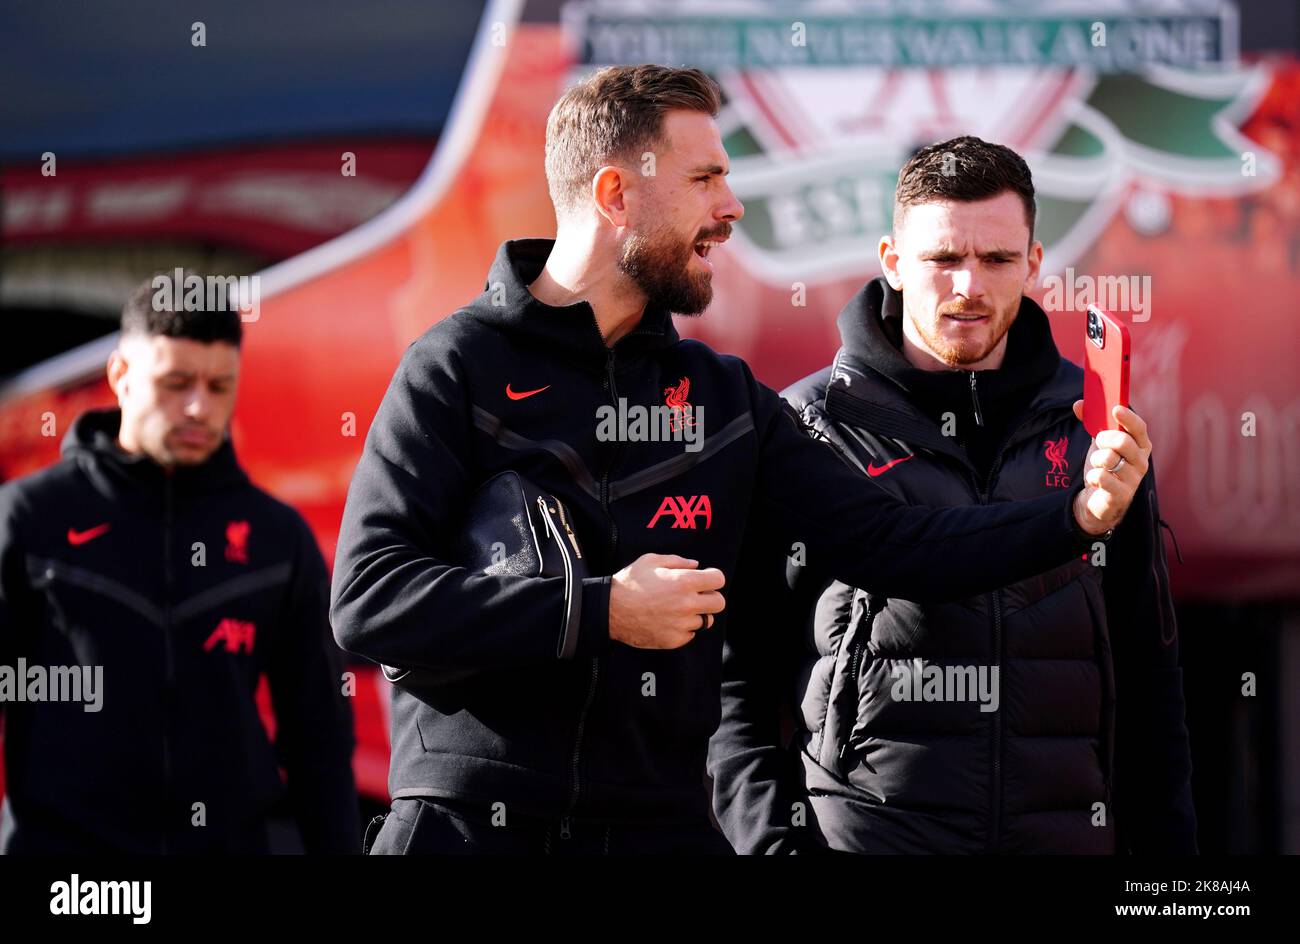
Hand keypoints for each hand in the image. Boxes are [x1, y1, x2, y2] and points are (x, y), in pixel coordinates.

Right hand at [609, 554, 725, 648]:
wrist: (610, 611)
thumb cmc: (630, 583)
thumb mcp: (651, 560)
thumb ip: (677, 561)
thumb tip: (696, 565)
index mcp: (685, 582)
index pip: (718, 580)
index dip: (712, 578)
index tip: (704, 580)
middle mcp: (687, 604)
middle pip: (719, 603)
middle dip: (710, 597)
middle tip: (695, 596)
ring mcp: (681, 624)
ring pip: (705, 620)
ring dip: (696, 614)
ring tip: (677, 609)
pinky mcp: (674, 640)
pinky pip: (690, 634)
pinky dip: (683, 628)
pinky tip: (668, 620)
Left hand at [1071, 401, 1151, 535]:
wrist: (1096, 500)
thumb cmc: (1103, 467)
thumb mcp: (1099, 444)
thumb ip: (1093, 423)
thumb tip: (1079, 404)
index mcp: (1140, 446)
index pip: (1139, 428)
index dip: (1128, 417)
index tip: (1115, 409)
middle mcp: (1141, 461)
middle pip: (1123, 441)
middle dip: (1104, 439)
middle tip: (1098, 443)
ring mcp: (1133, 479)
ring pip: (1109, 459)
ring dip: (1096, 459)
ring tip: (1097, 465)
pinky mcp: (1122, 494)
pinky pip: (1102, 477)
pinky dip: (1092, 476)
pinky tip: (1095, 480)